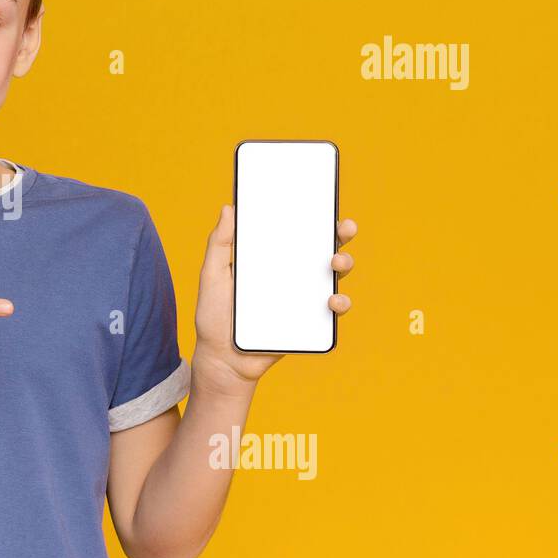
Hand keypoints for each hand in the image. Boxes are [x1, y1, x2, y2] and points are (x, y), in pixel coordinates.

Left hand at [191, 205, 357, 394]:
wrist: (223, 359)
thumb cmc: (215, 316)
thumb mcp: (212, 276)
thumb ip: (219, 243)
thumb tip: (229, 207)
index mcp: (270, 258)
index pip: (295, 230)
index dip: (311, 213)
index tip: (320, 198)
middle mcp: (292, 274)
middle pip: (323, 247)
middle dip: (340, 233)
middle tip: (341, 227)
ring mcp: (304, 297)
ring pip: (335, 274)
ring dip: (345, 262)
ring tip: (335, 262)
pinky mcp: (311, 321)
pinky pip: (334, 310)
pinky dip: (340, 302)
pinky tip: (332, 299)